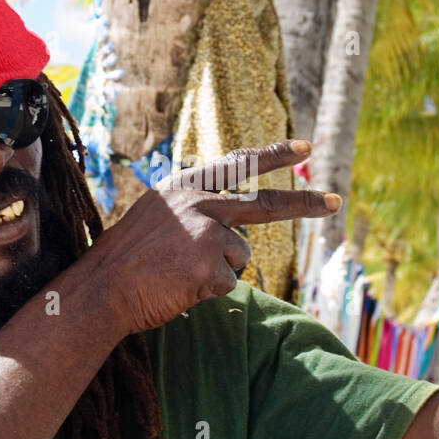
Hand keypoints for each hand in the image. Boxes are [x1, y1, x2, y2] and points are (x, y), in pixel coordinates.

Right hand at [82, 140, 339, 333]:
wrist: (103, 289)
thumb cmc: (128, 259)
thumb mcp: (157, 215)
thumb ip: (194, 208)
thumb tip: (235, 223)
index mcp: (185, 187)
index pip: (238, 163)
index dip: (273, 155)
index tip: (304, 147)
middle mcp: (200, 203)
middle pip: (266, 204)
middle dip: (306, 203)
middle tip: (335, 201)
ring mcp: (207, 234)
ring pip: (240, 256)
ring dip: (218, 270)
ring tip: (179, 273)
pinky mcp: (212, 267)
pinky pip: (229, 283)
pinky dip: (209, 291)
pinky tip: (180, 287)